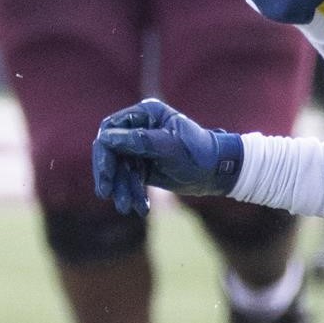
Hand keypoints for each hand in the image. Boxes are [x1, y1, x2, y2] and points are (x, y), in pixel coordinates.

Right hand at [92, 98, 243, 215]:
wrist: (218, 172)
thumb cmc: (198, 152)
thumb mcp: (169, 146)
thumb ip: (138, 141)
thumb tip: (105, 139)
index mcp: (145, 115)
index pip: (112, 129)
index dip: (105, 151)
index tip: (105, 173)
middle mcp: (139, 128)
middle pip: (111, 150)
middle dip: (110, 174)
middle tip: (106, 193)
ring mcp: (140, 148)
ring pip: (119, 168)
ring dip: (122, 188)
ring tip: (127, 207)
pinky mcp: (144, 166)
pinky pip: (130, 179)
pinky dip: (132, 193)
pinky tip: (139, 207)